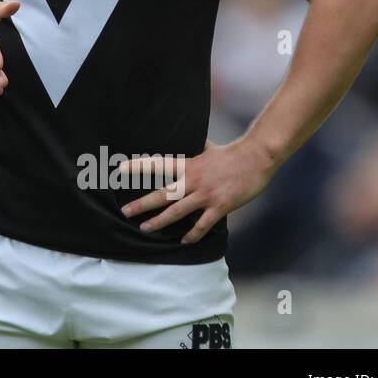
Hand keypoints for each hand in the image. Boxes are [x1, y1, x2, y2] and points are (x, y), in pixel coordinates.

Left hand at [119, 137, 278, 243]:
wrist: (256, 158)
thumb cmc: (232, 153)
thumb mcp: (207, 148)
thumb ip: (194, 147)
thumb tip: (187, 136)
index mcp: (188, 165)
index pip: (158, 165)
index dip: (139, 166)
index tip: (120, 168)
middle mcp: (193, 180)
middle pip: (163, 194)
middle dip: (142, 204)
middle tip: (125, 211)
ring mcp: (206, 194)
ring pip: (178, 211)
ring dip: (160, 221)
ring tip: (145, 228)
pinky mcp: (221, 206)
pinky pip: (203, 224)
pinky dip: (193, 234)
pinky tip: (184, 241)